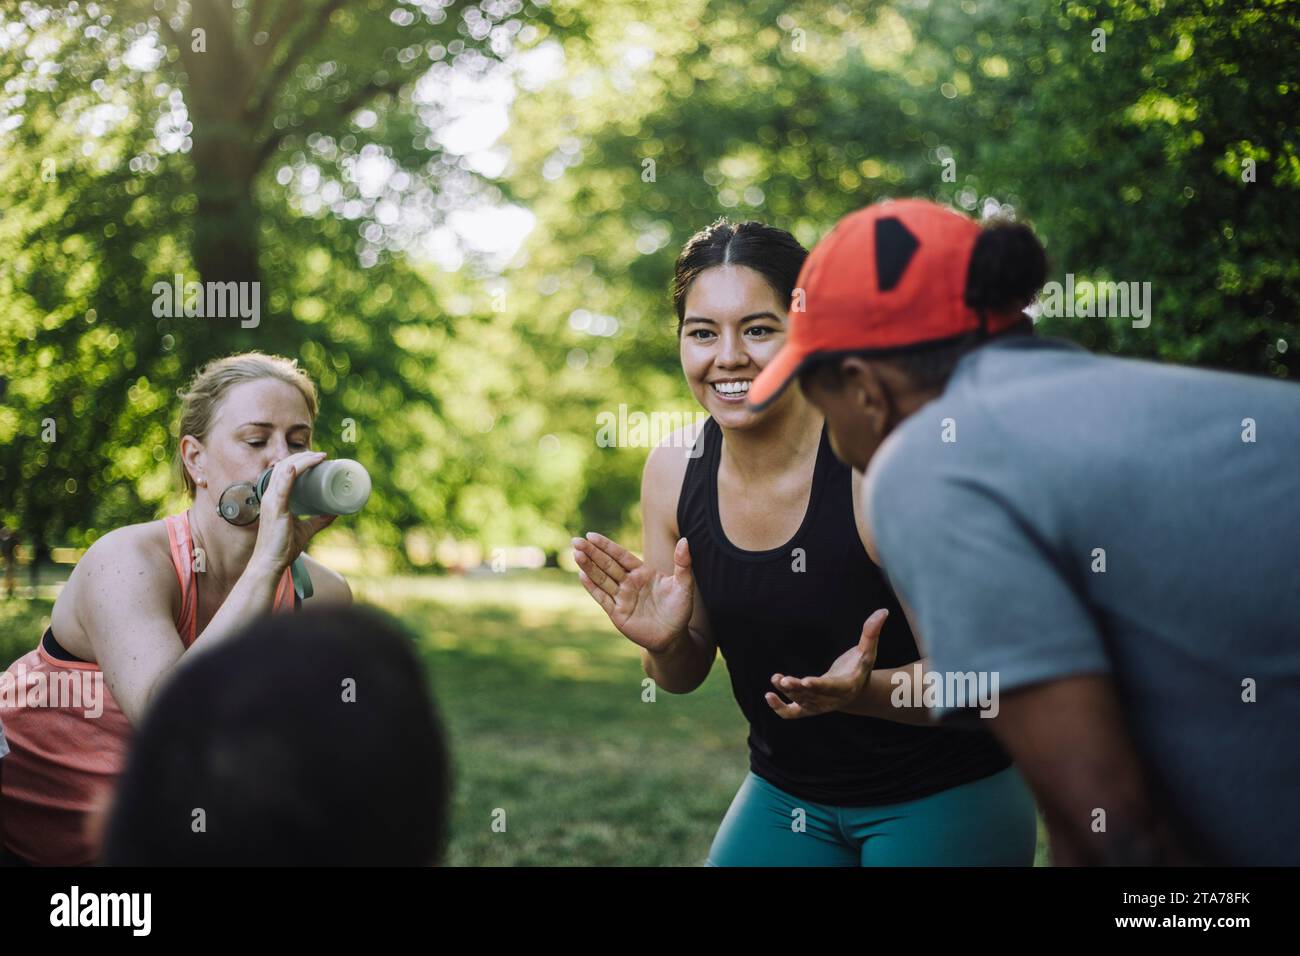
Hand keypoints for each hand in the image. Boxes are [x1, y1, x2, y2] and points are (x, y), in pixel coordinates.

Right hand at [251, 451, 337, 575]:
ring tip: (319, 457)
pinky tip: (295, 467)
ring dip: (302, 460)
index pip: (284, 471)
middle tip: (323, 456)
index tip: (319, 458)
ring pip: (285, 471)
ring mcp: (271, 501)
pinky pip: (281, 488)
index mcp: (274, 497)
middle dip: (304, 457)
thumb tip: (335, 512)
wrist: (271, 563)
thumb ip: (318, 521)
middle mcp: (270, 495)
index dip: (300, 461)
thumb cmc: (283, 547)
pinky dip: (288, 475)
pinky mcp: (275, 510)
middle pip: (285, 466)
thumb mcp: (305, 530)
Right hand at [573, 532, 693, 654]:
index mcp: (642, 572)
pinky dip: (592, 587)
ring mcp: (621, 598)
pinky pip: (602, 598)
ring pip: (602, 579)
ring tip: (576, 554)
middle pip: (607, 564)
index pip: (620, 556)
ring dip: (589, 567)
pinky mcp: (617, 613)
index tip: (591, 535)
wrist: (673, 637)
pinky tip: (582, 576)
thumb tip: (685, 540)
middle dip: (591, 552)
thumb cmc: (680, 609)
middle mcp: (628, 583)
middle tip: (576, 541)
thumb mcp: (684, 585)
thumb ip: (683, 563)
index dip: (606, 546)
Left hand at [765, 609, 886, 718]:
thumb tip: (883, 611)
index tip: (807, 681)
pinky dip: (779, 708)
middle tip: (784, 680)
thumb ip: (872, 632)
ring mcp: (818, 706)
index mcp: (846, 686)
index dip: (819, 686)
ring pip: (800, 702)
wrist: (854, 691)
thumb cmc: (859, 667)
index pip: (832, 687)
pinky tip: (768, 695)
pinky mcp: (806, 708)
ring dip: (787, 692)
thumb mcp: (868, 651)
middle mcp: (831, 700)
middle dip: (797, 689)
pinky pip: (791, 713)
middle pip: (812, 697)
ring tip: (777, 678)